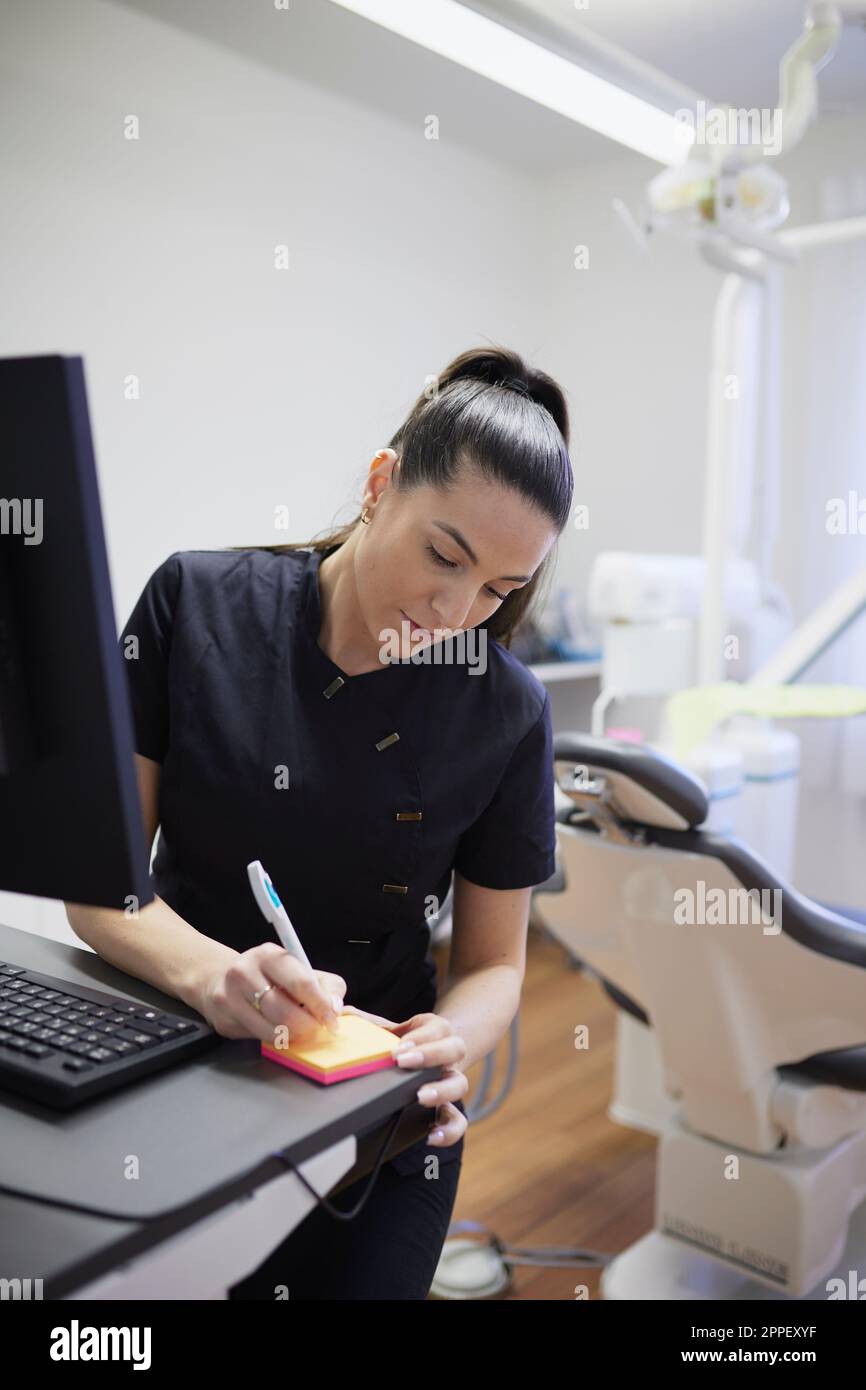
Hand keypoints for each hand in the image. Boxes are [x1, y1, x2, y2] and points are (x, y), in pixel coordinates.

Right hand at [196, 942, 345, 1044]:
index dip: (321, 1005)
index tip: (332, 1019)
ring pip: (272, 1031)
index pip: (301, 983)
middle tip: (315, 1029)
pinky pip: (258, 1038)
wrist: (220, 979)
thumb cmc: (269, 976)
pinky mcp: (224, 1020)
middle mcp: (245, 972)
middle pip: (285, 1012)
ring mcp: (230, 997)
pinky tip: (274, 1028)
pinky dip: (273, 1039)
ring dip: (292, 1036)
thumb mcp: (298, 969)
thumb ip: (325, 984)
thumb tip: (336, 1007)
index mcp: (269, 955)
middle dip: (307, 1026)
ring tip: (296, 1029)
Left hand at [343, 1005, 468, 1147]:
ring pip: (460, 1084)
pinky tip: (430, 1135)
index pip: (437, 1029)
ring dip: (442, 1090)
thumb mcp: (391, 1030)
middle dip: (430, 1055)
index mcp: (436, 1030)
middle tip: (403, 1063)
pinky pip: (459, 1120)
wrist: (431, 1057)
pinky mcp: (450, 1107)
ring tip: (420, 1097)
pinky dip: (449, 1129)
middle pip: (455, 1048)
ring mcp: (452, 1080)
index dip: (420, 1038)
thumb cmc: (406, 1043)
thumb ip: (370, 1024)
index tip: (397, 1050)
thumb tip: (344, 1013)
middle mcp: (450, 1053)